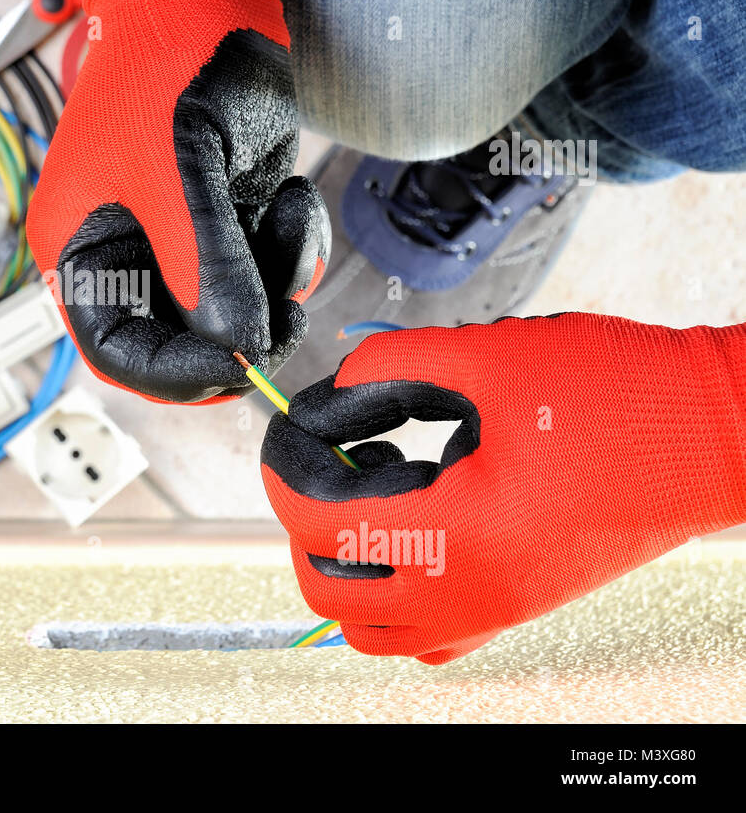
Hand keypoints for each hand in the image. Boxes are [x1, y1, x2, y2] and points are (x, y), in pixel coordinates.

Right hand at [27, 0, 329, 403]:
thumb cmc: (165, 62)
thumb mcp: (177, 171)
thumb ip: (204, 267)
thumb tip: (237, 348)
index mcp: (85, 249)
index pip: (118, 350)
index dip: (173, 371)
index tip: (236, 363)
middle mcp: (132, 254)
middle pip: (182, 342)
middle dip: (237, 333)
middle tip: (281, 314)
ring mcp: (184, 241)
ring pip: (235, 313)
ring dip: (275, 285)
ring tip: (282, 221)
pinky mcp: (232, 223)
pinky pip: (268, 274)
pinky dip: (291, 252)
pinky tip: (287, 201)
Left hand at [260, 313, 745, 663]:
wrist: (717, 434)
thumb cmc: (621, 395)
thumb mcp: (488, 356)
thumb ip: (389, 365)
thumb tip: (335, 382)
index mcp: (458, 536)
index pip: (317, 520)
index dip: (288, 462)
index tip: (296, 421)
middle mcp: (468, 594)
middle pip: (326, 586)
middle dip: (307, 515)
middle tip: (337, 453)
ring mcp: (492, 612)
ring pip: (368, 627)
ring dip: (345, 560)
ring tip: (381, 485)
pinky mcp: (515, 609)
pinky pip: (422, 635)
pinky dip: (392, 593)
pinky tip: (417, 520)